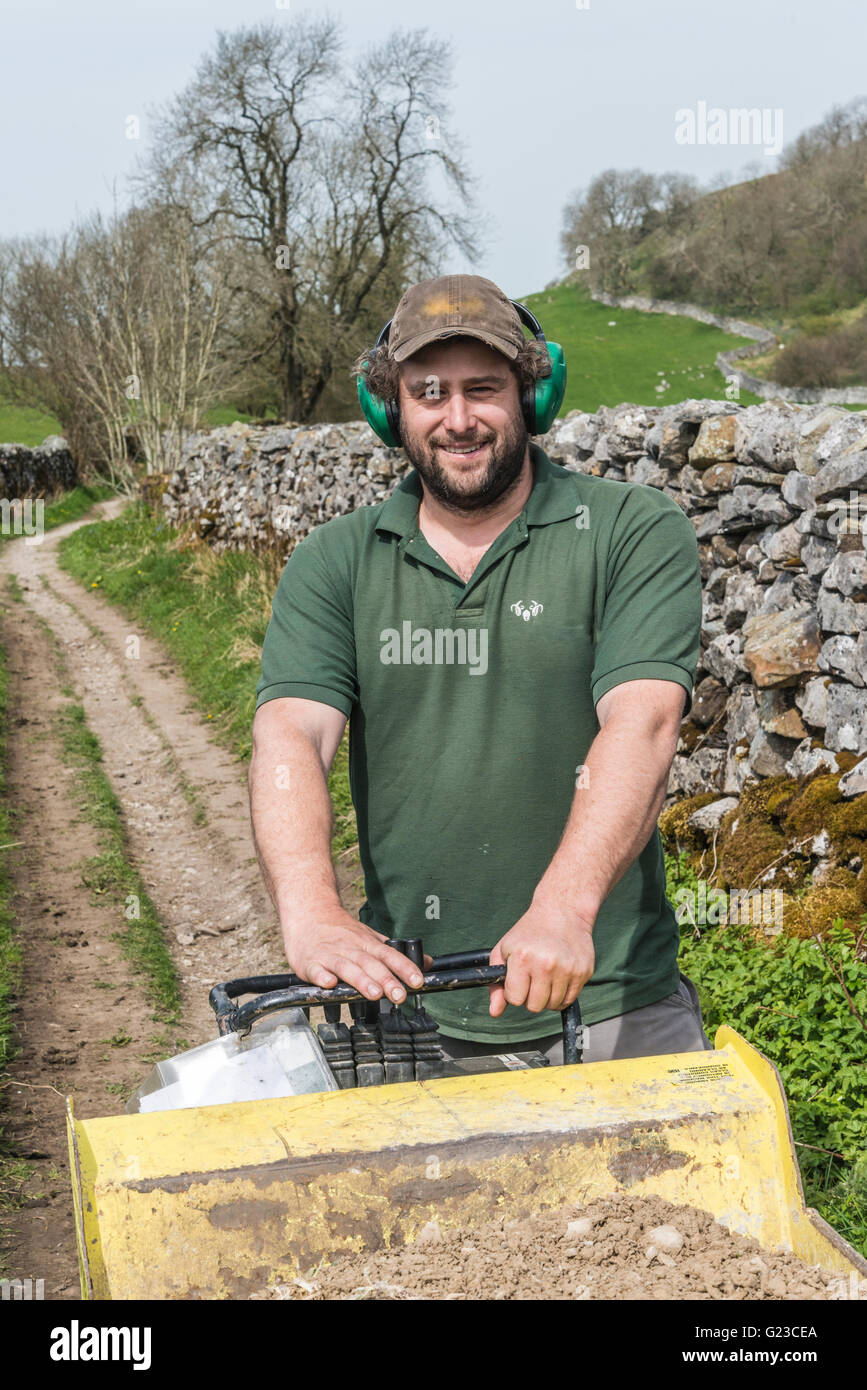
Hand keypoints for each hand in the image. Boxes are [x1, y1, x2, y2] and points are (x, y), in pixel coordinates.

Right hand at [283, 910, 432, 1004]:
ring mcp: (330, 955)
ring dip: (361, 981)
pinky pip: (316, 970)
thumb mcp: (371, 938)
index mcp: (368, 944)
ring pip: (348, 968)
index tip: (418, 981)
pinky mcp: (310, 963)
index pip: (390, 956)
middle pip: (371, 964)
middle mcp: (351, 948)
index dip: (405, 968)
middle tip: (400, 995)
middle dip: (387, 980)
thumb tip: (427, 963)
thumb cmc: (342, 931)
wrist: (309, 913)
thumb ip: (396, 954)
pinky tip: (329, 984)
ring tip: (374, 993)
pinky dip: (323, 977)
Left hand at [488, 902, 594, 1016]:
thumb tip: (495, 1012)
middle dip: (530, 996)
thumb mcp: (505, 950)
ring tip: (546, 976)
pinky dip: (562, 994)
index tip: (518, 980)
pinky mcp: (583, 972)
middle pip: (534, 1006)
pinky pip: (569, 1000)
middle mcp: (545, 965)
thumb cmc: (529, 932)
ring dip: (547, 997)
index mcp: (523, 958)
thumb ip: (495, 983)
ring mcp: (567, 969)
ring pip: (553, 1006)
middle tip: (532, 978)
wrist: (562, 911)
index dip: (514, 992)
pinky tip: (558, 977)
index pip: (515, 999)